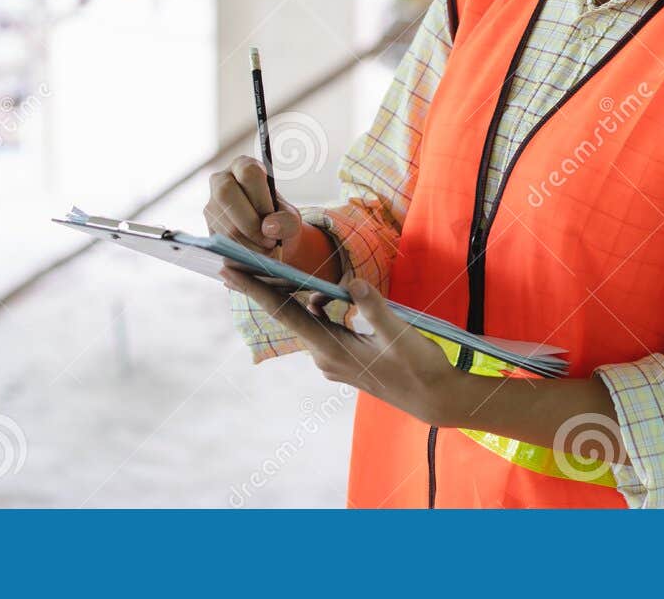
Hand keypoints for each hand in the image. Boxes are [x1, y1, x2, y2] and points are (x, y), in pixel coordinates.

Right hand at [204, 154, 302, 267]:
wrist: (269, 238)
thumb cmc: (279, 219)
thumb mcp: (291, 217)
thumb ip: (286, 220)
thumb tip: (268, 227)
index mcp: (243, 166)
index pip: (248, 172)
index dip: (261, 196)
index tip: (271, 215)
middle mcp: (221, 181)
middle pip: (226, 193)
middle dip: (250, 223)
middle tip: (269, 241)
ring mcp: (211, 205)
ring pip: (223, 222)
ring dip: (248, 243)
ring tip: (266, 250)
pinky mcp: (208, 228)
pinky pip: (221, 242)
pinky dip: (241, 253)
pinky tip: (254, 255)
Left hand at [219, 265, 465, 425]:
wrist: (433, 398)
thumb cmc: (418, 366)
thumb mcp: (398, 332)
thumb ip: (373, 307)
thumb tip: (351, 282)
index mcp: (332, 349)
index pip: (285, 314)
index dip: (256, 290)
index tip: (230, 272)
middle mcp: (324, 357)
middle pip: (287, 316)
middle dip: (262, 290)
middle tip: (235, 265)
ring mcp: (332, 361)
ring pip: (305, 322)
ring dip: (294, 299)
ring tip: (277, 274)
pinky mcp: (343, 361)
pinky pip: (321, 329)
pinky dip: (318, 310)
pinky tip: (330, 298)